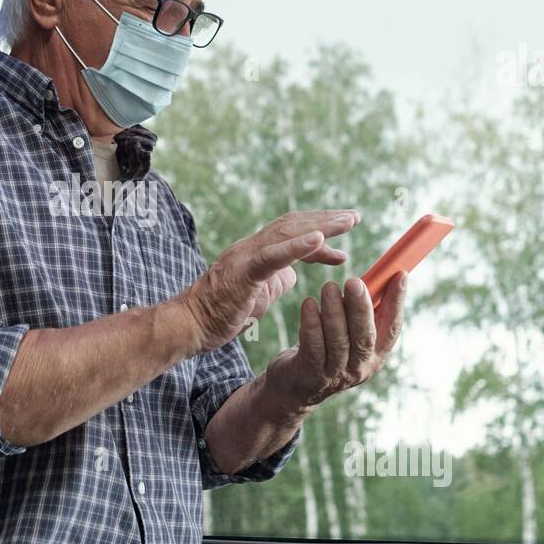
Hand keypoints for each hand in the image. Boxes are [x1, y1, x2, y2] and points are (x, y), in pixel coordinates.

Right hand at [175, 210, 358, 352]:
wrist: (188, 327)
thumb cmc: (218, 315)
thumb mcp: (257, 296)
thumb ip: (274, 280)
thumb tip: (293, 272)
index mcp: (255, 254)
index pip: (291, 234)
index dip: (319, 233)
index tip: (344, 235)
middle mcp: (250, 248)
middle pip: (292, 224)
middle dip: (325, 219)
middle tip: (354, 217)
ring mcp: (245, 257)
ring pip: (286, 232)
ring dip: (320, 225)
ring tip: (348, 221)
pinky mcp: (242, 273)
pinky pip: (272, 255)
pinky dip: (298, 246)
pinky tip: (320, 239)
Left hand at [263, 271, 407, 414]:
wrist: (295, 389)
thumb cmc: (326, 351)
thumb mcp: (350, 335)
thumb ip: (362, 312)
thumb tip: (380, 275)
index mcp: (376, 355)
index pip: (392, 328)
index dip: (397, 302)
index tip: (400, 274)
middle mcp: (360, 366)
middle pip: (365, 336)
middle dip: (361, 307)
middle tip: (354, 281)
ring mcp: (336, 373)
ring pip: (338, 341)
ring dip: (334, 312)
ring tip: (329, 287)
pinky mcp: (310, 374)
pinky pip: (312, 346)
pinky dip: (311, 324)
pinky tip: (308, 303)